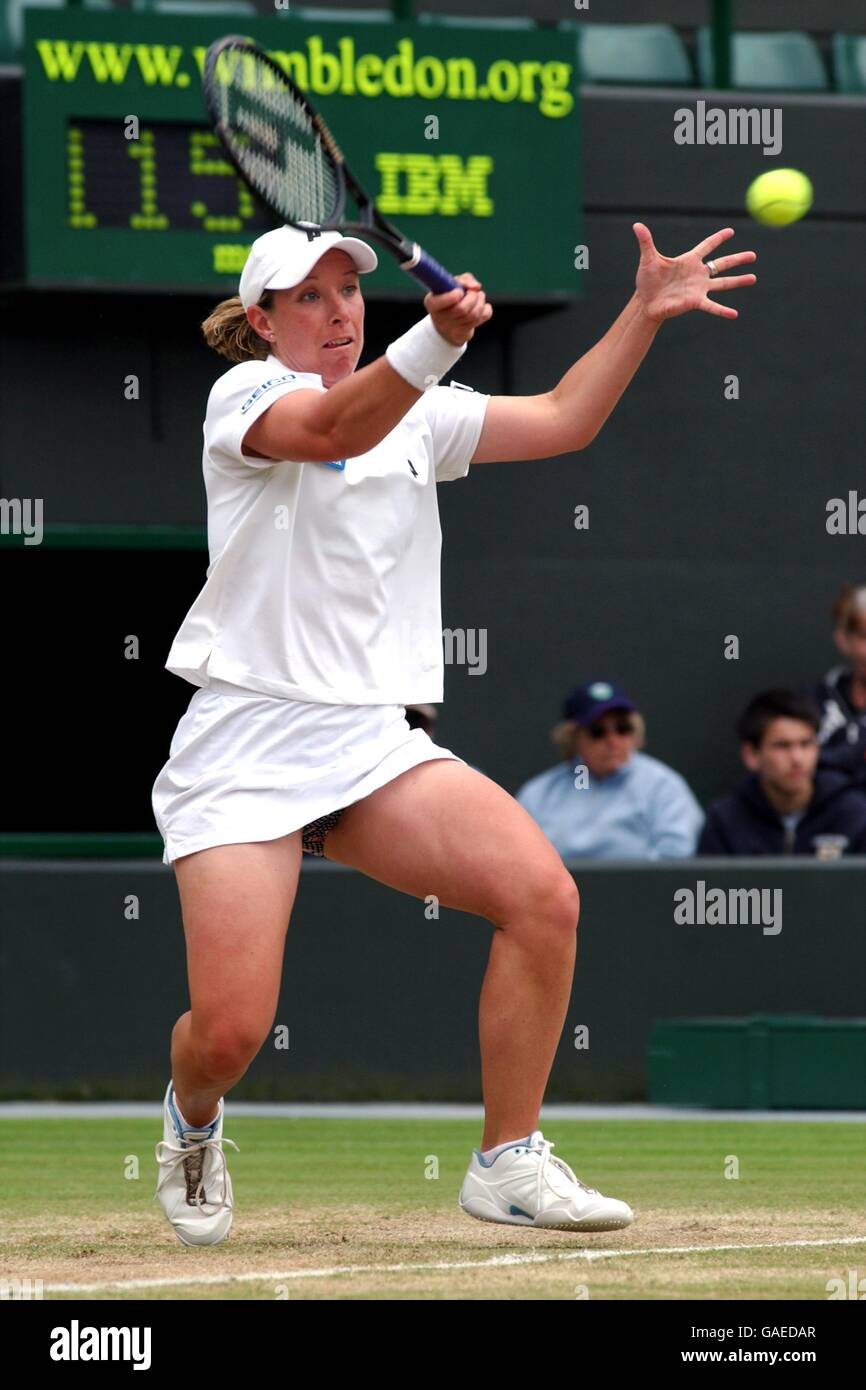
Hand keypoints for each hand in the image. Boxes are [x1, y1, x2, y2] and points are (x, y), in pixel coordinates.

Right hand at [424, 272, 492, 345]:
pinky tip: (482, 306)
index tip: (460, 291)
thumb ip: (464, 280)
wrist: (447, 323)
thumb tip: (476, 286)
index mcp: (432, 302)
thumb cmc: (450, 297)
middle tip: (474, 291)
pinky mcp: (463, 334)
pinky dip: (486, 310)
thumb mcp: (452, 284)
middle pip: (461, 309)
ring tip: (480, 296)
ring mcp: (451, 329)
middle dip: (472, 297)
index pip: (443, 302)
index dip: (454, 296)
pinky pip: (481, 318)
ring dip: (481, 301)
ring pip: (473, 315)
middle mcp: (440, 318)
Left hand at [633, 223, 756, 322]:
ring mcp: (699, 288)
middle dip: (737, 259)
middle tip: (753, 255)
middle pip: (722, 264)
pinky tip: (734, 314)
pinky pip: (712, 306)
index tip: (731, 231)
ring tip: (753, 278)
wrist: (646, 303)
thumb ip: (646, 242)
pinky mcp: (695, 302)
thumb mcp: (648, 259)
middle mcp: (697, 273)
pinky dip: (722, 310)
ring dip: (738, 281)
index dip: (718, 239)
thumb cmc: (647, 281)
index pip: (707, 246)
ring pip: (723, 283)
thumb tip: (637, 225)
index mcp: (689, 260)